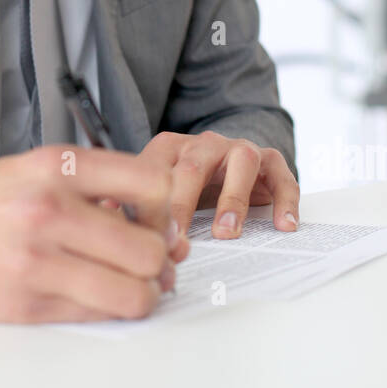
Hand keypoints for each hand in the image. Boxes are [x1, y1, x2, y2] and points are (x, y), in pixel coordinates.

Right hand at [0, 145, 179, 322]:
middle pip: (150, 250)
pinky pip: (94, 315)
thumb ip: (89, 187)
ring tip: (130, 290)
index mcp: (56, 166)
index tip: (157, 224)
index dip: (166, 212)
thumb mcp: (29, 169)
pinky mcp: (23, 303)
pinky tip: (93, 299)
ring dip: (141, 297)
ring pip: (132, 292)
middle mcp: (49, 208)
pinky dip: (105, 311)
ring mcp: (36, 259)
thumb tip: (153, 221)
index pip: (152, 184)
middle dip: (158, 264)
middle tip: (150, 267)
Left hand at [135, 130, 298, 241]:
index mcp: (172, 149)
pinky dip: (284, 201)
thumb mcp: (161, 192)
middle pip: (192, 168)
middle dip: (183, 205)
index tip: (144, 240)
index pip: (154, 170)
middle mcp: (206, 145)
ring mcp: (241, 150)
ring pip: (240, 164)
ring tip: (227, 234)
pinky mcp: (272, 163)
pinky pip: (282, 179)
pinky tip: (283, 225)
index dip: (148, 206)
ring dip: (233, 201)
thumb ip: (132, 203)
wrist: (234, 163)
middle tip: (178, 242)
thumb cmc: (191, 185)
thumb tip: (102, 214)